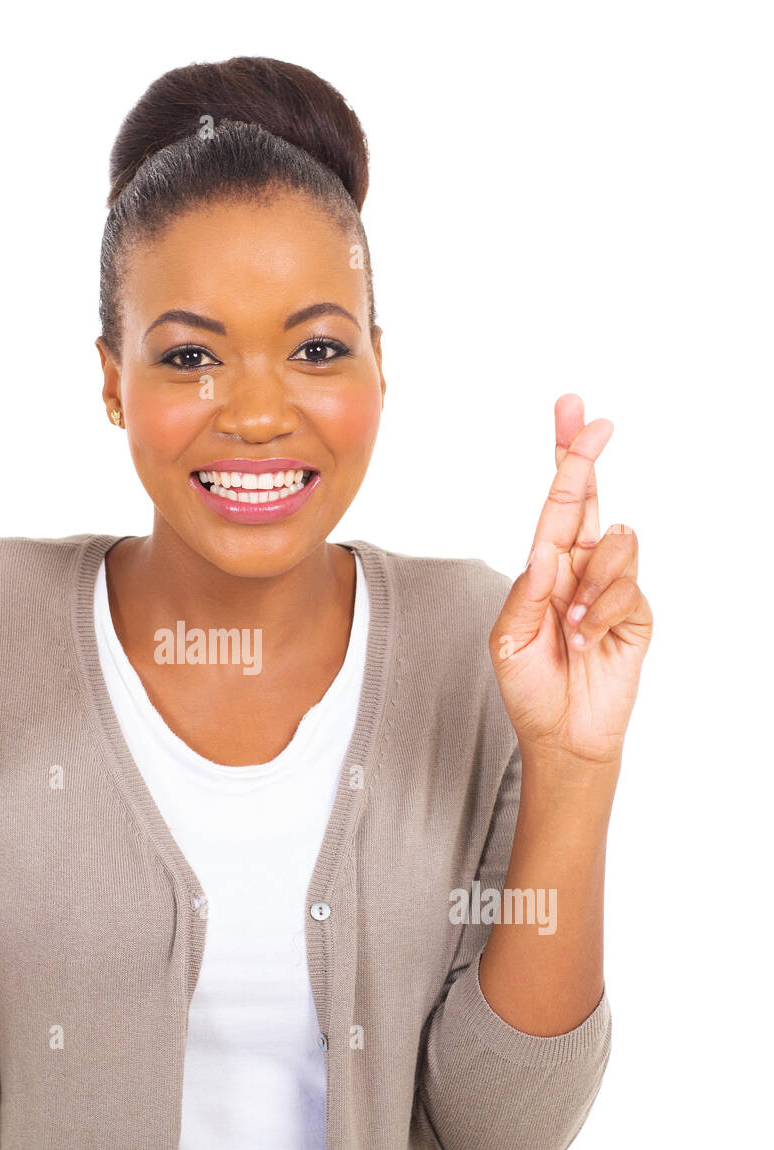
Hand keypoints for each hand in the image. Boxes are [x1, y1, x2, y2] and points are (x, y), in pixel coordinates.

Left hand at [489, 394, 652, 767]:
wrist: (562, 735)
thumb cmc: (530, 686)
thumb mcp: (511, 638)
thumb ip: (529, 592)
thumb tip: (548, 550)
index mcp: (545, 568)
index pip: (557, 505)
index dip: (565, 459)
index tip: (571, 414)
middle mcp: (580, 569)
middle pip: (589, 500)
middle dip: (586, 458)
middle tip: (596, 422)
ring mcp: (611, 588)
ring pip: (615, 544)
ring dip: (590, 582)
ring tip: (574, 625)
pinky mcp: (637, 613)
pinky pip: (627, 589)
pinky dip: (603, 614)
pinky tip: (590, 640)